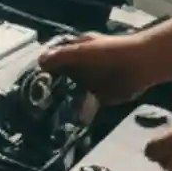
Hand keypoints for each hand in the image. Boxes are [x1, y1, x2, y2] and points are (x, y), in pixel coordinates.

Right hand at [38, 33, 160, 105]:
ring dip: (61, 102)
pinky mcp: (99, 96)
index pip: (52, 60)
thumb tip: (39, 61)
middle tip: (35, 103)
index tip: (29, 84)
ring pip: (69, 93)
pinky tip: (66, 119)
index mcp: (75, 50)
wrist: (142, 65)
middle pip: (58, 79)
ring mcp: (89, 82)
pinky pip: (84, 105)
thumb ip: (61, 56)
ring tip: (47, 115)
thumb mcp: (83, 51)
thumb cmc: (111, 52)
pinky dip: (76, 112)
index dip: (41, 70)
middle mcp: (80, 66)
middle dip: (48, 89)